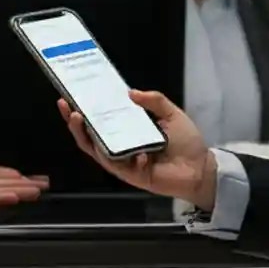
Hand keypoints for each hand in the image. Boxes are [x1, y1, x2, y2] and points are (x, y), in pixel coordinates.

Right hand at [58, 90, 217, 210]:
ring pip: (97, 151)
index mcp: (129, 132)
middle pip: (90, 137)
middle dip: (75, 123)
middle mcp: (122, 147)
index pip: (102, 121)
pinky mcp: (132, 176)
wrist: (201, 169)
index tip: (71, 97)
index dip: (85, 111)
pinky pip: (120, 166)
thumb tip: (131, 91)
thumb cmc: (187, 143)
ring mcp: (125, 163)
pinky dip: (130, 158)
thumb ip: (154, 101)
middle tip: (67, 107)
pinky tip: (141, 154)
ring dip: (85, 136)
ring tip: (79, 119)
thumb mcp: (172, 114)